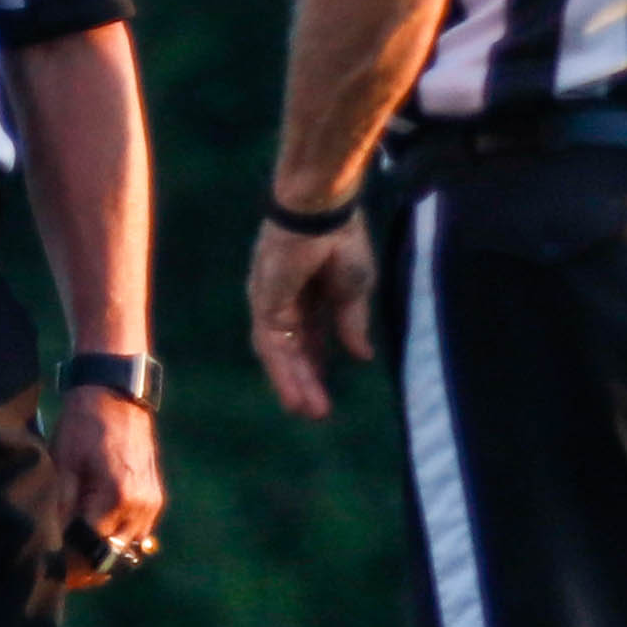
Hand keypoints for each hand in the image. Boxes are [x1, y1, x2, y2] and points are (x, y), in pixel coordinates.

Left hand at [52, 384, 165, 587]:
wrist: (116, 396)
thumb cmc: (83, 427)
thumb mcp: (62, 465)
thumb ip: (60, 507)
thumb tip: (50, 542)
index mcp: (116, 498)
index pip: (91, 549)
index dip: (69, 560)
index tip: (50, 564)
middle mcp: (140, 506)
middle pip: (110, 554)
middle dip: (84, 559)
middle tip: (59, 557)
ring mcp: (152, 503)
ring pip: (125, 546)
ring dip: (101, 548)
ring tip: (74, 541)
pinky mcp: (155, 498)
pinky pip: (136, 531)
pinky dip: (116, 533)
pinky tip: (94, 523)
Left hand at [248, 220, 374, 420]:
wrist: (322, 214)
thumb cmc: (342, 241)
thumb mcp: (354, 291)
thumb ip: (351, 324)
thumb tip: (362, 356)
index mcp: (310, 293)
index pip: (309, 336)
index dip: (317, 363)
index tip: (327, 391)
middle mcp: (286, 300)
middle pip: (293, 349)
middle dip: (305, 380)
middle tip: (317, 412)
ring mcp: (271, 303)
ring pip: (280, 353)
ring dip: (294, 384)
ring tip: (309, 412)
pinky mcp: (264, 305)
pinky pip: (271, 347)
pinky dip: (283, 373)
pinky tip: (296, 394)